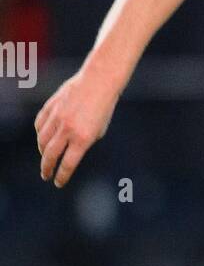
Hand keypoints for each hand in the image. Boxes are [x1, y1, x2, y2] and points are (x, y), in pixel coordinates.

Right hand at [34, 63, 119, 187]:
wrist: (98, 82)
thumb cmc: (102, 109)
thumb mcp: (98, 131)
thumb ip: (82, 144)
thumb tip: (67, 154)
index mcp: (83, 139)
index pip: (67, 165)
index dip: (62, 177)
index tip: (58, 183)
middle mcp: (68, 130)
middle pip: (50, 156)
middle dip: (47, 169)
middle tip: (46, 175)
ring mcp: (57, 118)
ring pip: (42, 141)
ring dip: (42, 153)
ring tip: (45, 158)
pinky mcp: (50, 107)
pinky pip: (39, 125)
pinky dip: (40, 134)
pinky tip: (42, 140)